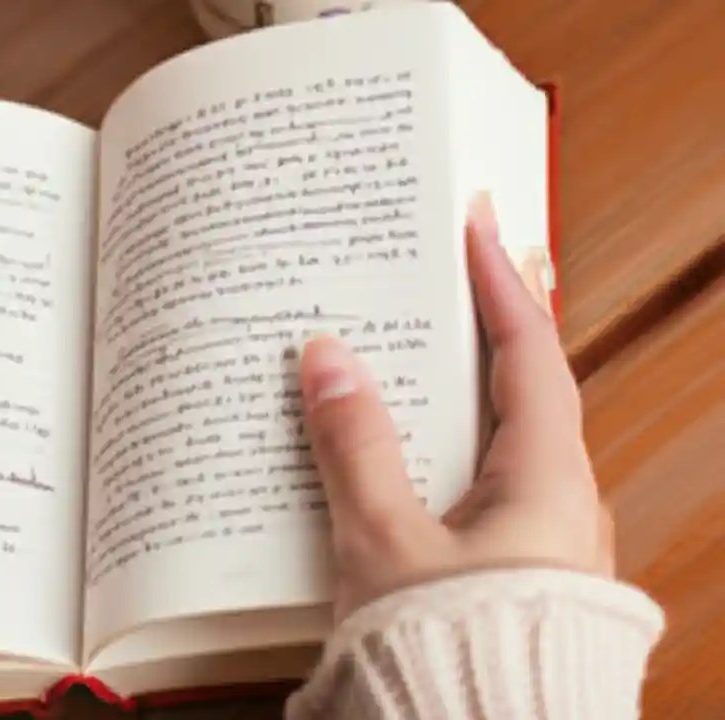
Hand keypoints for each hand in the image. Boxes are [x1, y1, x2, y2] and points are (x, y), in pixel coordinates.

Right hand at [299, 193, 612, 619]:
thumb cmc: (451, 655)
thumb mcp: (386, 541)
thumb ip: (354, 446)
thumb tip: (329, 361)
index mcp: (546, 481)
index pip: (529, 350)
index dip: (501, 281)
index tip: (480, 223)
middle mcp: (557, 504)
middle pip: (521, 388)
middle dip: (481, 327)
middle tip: (445, 272)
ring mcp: (540, 540)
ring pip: (498, 440)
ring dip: (456, 391)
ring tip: (407, 349)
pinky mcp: (510, 572)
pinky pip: (479, 487)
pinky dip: (444, 452)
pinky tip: (398, 454)